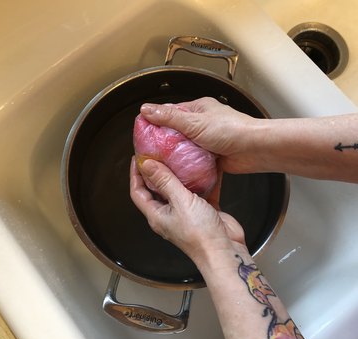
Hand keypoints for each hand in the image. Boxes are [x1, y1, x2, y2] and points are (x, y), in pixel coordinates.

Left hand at [129, 157, 246, 269]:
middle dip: (157, 171)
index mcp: (157, 215)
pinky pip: (199, 191)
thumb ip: (165, 181)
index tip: (138, 158)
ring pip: (178, 189)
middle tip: (159, 153)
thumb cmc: (199, 235)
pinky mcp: (203, 210)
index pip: (138, 192)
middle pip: (157, 189)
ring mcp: (186, 212)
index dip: (135, 174)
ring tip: (181, 156)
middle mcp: (169, 214)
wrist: (224, 251)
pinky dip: (201, 180)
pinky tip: (206, 168)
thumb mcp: (180, 202)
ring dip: (179, 174)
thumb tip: (148, 165)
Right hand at [140, 97, 262, 173]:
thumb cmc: (231, 130)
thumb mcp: (195, 122)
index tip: (142, 131)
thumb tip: (146, 109)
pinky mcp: (211, 156)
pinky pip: (193, 160)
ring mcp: (207, 141)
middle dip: (164, 141)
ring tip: (159, 162)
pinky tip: (176, 170)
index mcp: (199, 109)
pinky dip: (186, 165)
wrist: (255, 150)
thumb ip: (169, 117)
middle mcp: (202, 124)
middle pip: (176, 132)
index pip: (171, 112)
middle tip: (149, 150)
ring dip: (175, 155)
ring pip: (184, 148)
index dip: (156, 121)